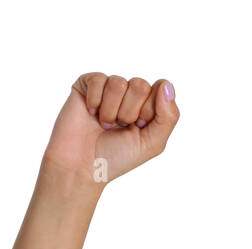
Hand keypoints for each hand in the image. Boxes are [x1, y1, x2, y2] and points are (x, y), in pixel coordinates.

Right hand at [43, 72, 179, 185]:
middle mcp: (129, 94)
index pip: (161, 88)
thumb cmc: (117, 157)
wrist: (82, 165)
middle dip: (129, 112)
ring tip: (105, 124)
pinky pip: (98, 80)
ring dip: (111, 111)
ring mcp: (108, 88)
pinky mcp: (87, 84)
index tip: (139, 127)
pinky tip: (91, 114)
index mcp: (148, 105)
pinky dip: (95, 102)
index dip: (149, 111)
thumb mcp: (152, 143)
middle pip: (140, 85)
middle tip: (120, 127)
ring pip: (118, 83)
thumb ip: (168, 116)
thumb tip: (166, 85)